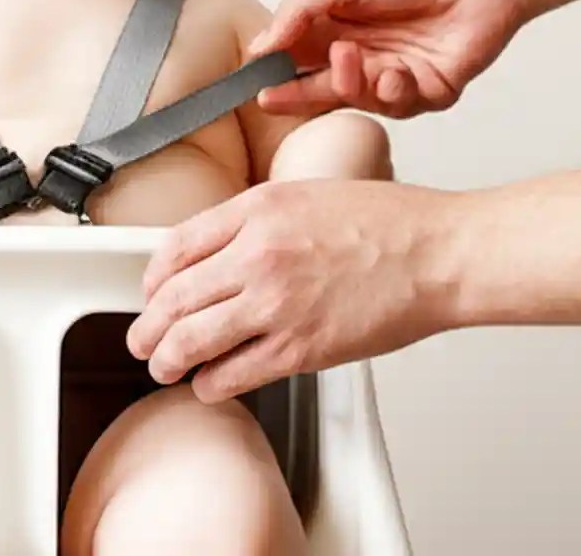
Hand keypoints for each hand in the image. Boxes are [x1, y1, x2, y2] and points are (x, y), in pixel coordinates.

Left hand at [128, 179, 459, 403]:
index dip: (151, 279)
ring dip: (168, 360)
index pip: (173, 248)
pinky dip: (210, 384)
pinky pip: (231, 374)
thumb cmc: (387, 224)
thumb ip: (256, 221)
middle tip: (142, 342)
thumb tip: (216, 254)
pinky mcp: (299, 348)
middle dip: (147, 328)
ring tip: (165, 368)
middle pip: (171, 299)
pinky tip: (209, 384)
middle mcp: (256, 255)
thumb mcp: (306, 195)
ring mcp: (275, 303)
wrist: (438, 254)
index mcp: (256, 210)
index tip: (150, 294)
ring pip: (190, 340)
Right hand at [250, 0, 528, 117]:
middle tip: (273, 97)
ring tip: (356, 59)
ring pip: (358, 102)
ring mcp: (396, 73)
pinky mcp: (430, 89)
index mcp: (338, 24)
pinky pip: (401, 108)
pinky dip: (395, 94)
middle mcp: (364, 52)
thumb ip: (297, 12)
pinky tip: (398, 73)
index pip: (296, 58)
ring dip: (350, 86)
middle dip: (297, 96)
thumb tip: (260, 45)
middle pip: (321, 88)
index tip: (255, 85)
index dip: (275, 74)